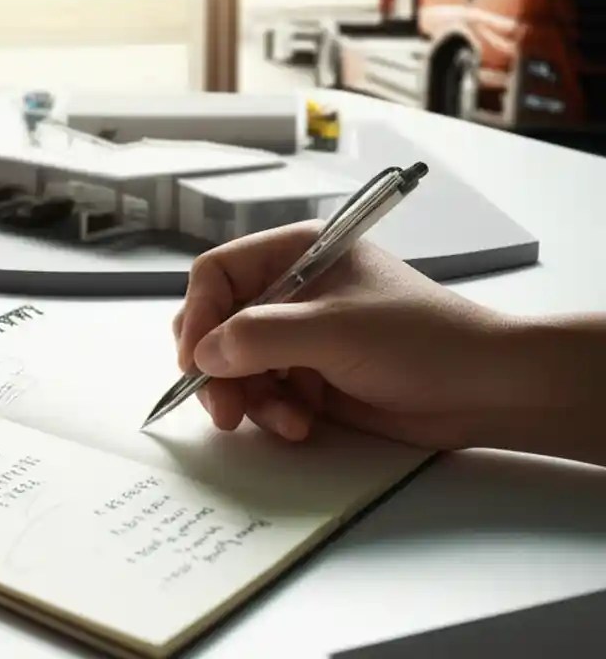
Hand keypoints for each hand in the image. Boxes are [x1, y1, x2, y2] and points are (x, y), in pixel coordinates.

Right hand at [174, 221, 520, 450]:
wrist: (484, 390)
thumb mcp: (332, 330)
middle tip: (224, 409)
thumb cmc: (418, 340)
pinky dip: (273, 413)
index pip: (216, 275)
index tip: (194, 363)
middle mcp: (290, 290)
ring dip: (250, 399)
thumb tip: (202, 355)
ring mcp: (299, 335)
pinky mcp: (309, 376)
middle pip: (217, 324)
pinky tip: (302, 425)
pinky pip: (263, 394)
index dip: (197, 316)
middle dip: (218, 369)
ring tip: (284, 421)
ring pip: (235, 366)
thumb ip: (259, 337)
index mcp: (296, 253)